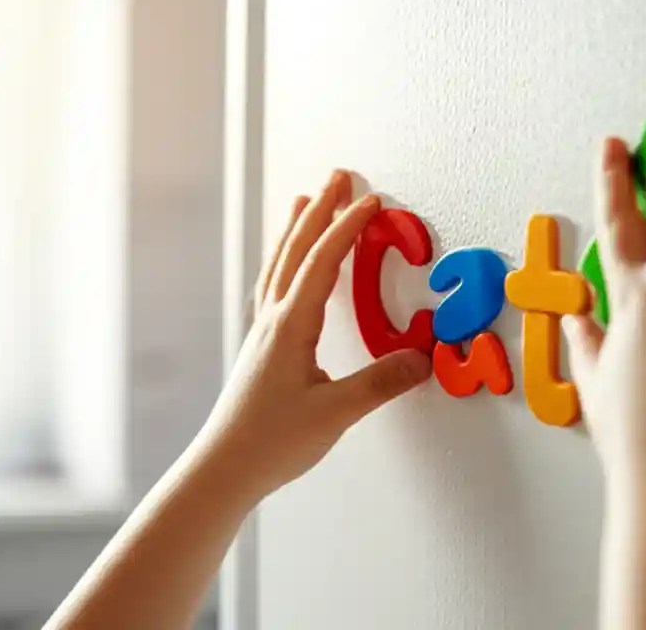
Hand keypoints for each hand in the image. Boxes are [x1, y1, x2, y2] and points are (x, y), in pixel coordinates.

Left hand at [198, 170, 431, 500]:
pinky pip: (273, 286)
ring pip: (279, 265)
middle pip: (295, 250)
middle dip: (319, 210)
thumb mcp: (335, 413)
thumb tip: (421, 358)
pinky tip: (286, 268)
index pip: (322, 263)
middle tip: (336, 175)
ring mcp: (263, 332)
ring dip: (295, 228)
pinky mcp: (261, 348)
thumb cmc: (271, 442)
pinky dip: (284, 261)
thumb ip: (379, 384)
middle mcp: (273, 320)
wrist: (224, 469)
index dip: (347, 228)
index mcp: (291, 327)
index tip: (371, 200)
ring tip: (303, 200)